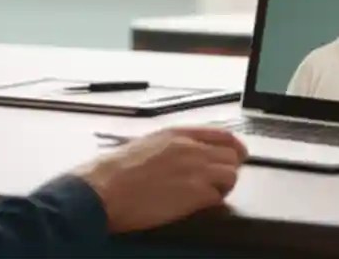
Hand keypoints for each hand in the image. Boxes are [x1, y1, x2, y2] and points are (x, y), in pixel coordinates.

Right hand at [74, 127, 247, 233]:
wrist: (102, 190)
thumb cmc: (114, 171)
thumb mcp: (146, 144)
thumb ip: (172, 146)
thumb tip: (186, 153)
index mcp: (177, 134)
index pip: (223, 134)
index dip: (234, 148)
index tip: (235, 156)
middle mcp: (190, 148)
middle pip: (233, 154)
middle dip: (230, 168)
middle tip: (220, 180)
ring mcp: (194, 170)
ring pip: (231, 174)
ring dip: (224, 186)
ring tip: (209, 194)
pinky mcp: (193, 194)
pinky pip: (218, 197)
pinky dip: (213, 202)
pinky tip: (198, 205)